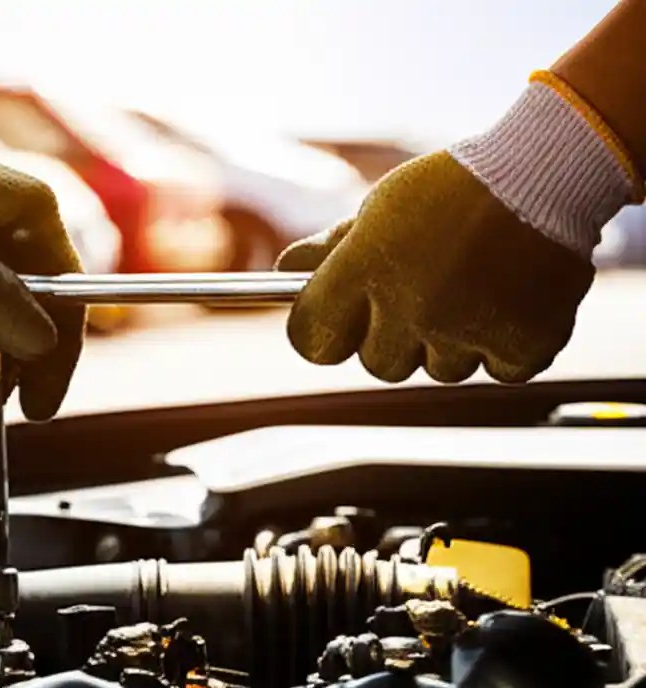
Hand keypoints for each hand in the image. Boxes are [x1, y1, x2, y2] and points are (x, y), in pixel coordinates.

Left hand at [275, 150, 593, 382]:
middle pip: (379, 364)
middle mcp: (412, 307)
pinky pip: (496, 369)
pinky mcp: (521, 345)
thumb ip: (332, 250)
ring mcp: (467, 330)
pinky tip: (509, 299)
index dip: (319, 333)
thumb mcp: (381, 208)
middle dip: (393, 337)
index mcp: (366, 269)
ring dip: (451, 341)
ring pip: (440, 369)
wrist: (545, 173)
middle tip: (421, 295)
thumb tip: (286, 271)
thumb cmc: (453, 190)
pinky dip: (504, 344)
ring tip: (472, 287)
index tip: (332, 324)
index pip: (311, 339)